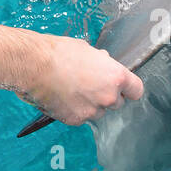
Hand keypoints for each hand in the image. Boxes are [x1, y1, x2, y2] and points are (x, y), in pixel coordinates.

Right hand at [19, 34, 143, 125]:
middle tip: (90, 84)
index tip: (123, 87)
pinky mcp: (75, 120)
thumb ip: (100, 62)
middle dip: (107, 95)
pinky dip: (74, 110)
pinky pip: (81, 117)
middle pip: (117, 103)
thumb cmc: (58, 52)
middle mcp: (108, 97)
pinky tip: (62, 96)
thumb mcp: (87, 50)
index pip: (136, 90)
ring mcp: (92, 111)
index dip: (129, 88)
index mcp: (115, 77)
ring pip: (98, 111)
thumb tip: (103, 64)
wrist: (34, 65)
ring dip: (91, 104)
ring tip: (72, 89)